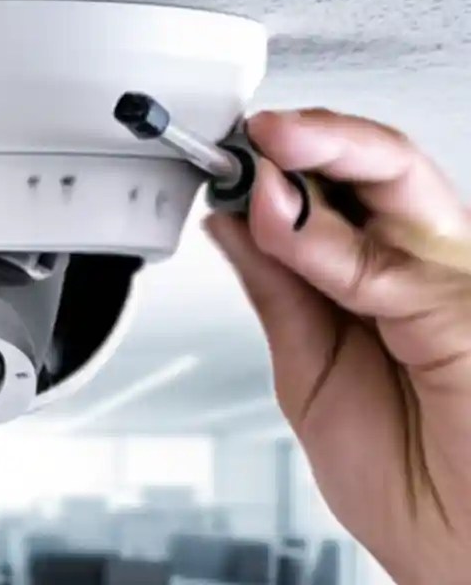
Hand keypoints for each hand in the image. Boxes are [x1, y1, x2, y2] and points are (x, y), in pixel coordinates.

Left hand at [205, 109, 470, 583]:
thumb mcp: (309, 371)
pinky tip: (289, 230)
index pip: (340, 195)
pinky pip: (398, 267)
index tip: (226, 155)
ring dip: (321, 161)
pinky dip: (332, 246)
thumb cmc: (404, 478)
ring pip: (401, 187)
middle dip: (311, 137)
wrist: (455, 553)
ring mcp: (459, 284)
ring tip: (261, 160)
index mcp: (387, 281)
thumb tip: (235, 223)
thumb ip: (280, 292)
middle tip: (253, 131)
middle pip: (382, 168)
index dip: (282, 165)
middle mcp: (429, 269)